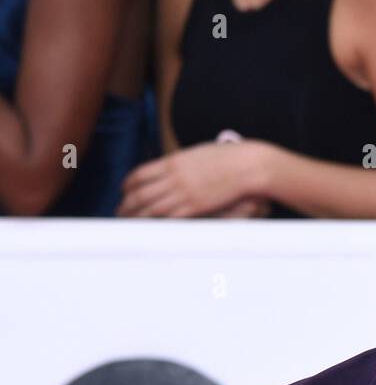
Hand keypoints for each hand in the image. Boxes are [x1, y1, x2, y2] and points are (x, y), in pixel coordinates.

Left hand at [117, 142, 263, 218]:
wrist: (246, 165)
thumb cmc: (228, 159)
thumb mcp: (198, 155)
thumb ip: (183, 164)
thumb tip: (173, 168)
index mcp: (173, 162)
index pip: (140, 173)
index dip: (128, 183)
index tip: (123, 191)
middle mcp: (174, 177)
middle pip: (140, 192)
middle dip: (126, 204)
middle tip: (119, 212)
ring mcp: (184, 193)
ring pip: (150, 207)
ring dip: (136, 217)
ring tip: (128, 224)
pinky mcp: (196, 207)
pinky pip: (169, 218)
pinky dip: (156, 224)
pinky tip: (149, 229)